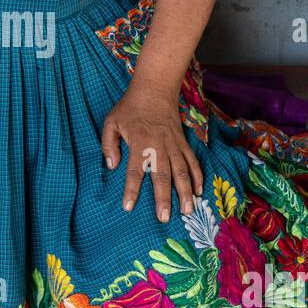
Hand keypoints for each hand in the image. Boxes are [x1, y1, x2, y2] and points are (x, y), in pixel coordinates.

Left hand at [101, 84, 202, 221]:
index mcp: (140, 142)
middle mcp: (159, 146)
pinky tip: (199, 192)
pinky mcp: (183, 142)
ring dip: (185, 192)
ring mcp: (174, 145)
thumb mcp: (111, 122)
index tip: (129, 207)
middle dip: (164, 198)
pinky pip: (192, 161)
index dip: (132, 189)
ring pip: (182, 171)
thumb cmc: (130, 108)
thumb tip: (111, 166)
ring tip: (187, 211)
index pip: (135, 170)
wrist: (155, 89)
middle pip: (163, 175)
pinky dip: (197, 176)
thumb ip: (109, 145)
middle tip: (164, 217)